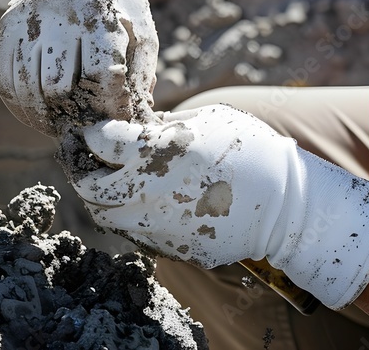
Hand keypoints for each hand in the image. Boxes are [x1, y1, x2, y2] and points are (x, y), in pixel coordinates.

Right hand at [0, 0, 158, 136]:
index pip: (100, 73)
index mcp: (98, 14)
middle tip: (87, 129)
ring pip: (26, 87)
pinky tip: (38, 117)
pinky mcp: (7, 28)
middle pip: (58, 86)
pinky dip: (20, 106)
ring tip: (63, 129)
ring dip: (44, 118)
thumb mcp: (141, 27)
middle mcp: (58, 16)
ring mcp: (27, 22)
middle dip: (74, 115)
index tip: (118, 118)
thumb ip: (142, 71)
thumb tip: (135, 115)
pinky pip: (5, 78)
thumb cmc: (118, 2)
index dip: (109, 105)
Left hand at [74, 105, 368, 309]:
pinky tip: (151, 205)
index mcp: (158, 149)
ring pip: (107, 216)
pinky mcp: (171, 250)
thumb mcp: (208, 119)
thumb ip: (166, 123)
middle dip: (83, 171)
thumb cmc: (250, 148)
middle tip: (88, 161)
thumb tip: (135, 122)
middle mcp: (148, 190)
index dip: (91, 133)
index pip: (99, 140)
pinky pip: (138, 235)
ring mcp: (158, 226)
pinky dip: (135, 219)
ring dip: (105, 199)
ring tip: (117, 185)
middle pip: (89, 186)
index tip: (93, 131)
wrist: (285, 203)